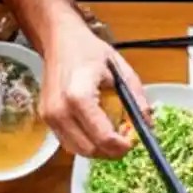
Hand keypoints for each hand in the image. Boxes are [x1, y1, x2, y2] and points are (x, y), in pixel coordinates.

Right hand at [40, 15, 145, 157]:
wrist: (59, 41)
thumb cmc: (87, 50)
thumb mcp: (119, 69)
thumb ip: (136, 97)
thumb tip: (146, 123)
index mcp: (79, 97)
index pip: (103, 137)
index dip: (123, 146)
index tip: (134, 141)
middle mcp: (60, 111)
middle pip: (90, 150)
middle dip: (112, 151)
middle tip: (126, 140)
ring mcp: (50, 117)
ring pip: (78, 151)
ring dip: (98, 150)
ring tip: (112, 135)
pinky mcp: (46, 120)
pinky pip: (68, 143)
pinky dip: (85, 143)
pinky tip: (96, 131)